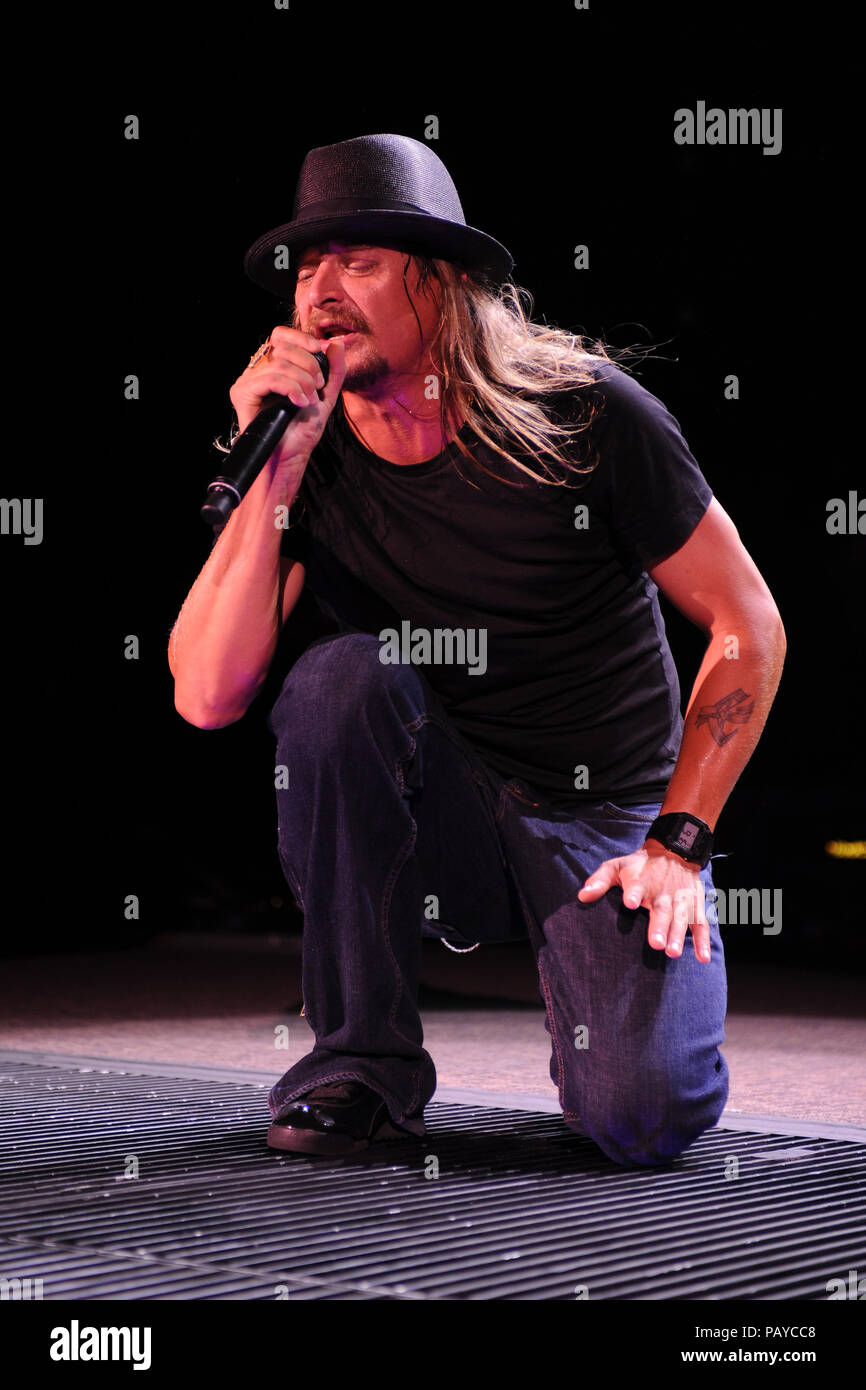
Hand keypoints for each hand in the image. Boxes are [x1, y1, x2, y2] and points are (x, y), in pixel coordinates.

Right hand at [229, 326, 347, 472]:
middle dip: (309, 365)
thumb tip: (337, 343)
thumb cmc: (303, 431)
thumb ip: (333, 370)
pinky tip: (299, 404)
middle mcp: (258, 371)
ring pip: (279, 364)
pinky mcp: (241, 393)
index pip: (281, 335)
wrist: (290, 457)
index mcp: (274, 367)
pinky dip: (291, 389)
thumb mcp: (326, 396)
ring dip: (302, 382)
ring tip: (309, 402)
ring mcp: (247, 381)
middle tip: (317, 388)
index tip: (319, 351)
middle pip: (283, 347)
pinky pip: (270, 378)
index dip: (301, 338)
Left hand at [577, 839, 710, 961]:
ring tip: (672, 953)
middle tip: (656, 944)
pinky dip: (702, 941)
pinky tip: (702, 958)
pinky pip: (701, 924)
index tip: (630, 902)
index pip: (637, 887)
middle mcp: (662, 891)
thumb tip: (582, 897)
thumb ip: (599, 880)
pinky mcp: (695, 905)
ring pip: (681, 918)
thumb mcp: (616, 866)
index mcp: (642, 881)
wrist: (674, 851)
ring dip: (678, 935)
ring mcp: (681, 899)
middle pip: (661, 909)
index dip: (634, 894)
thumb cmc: (638, 866)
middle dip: (659, 926)